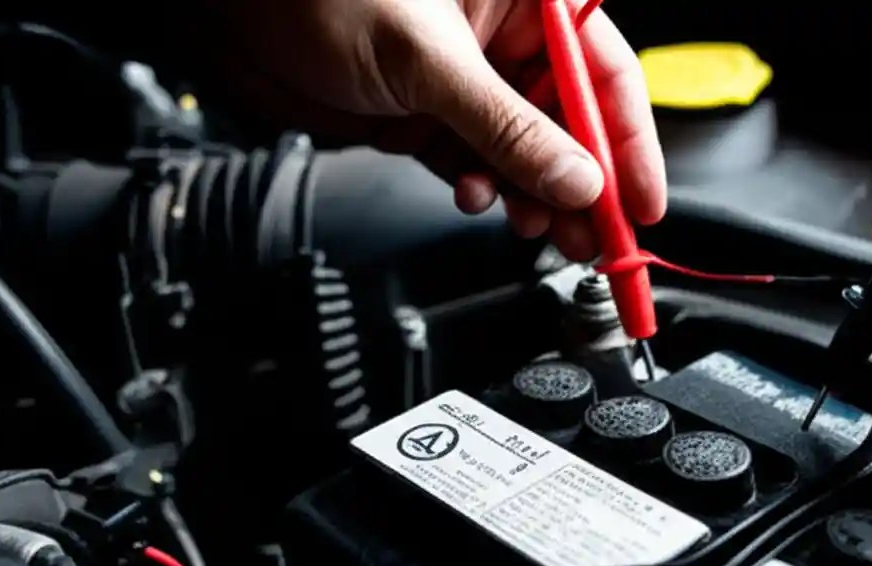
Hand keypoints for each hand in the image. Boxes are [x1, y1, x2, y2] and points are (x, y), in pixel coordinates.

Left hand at [210, 0, 665, 260]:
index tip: (640, 202)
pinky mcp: (430, 116)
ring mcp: (466, 81)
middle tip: (598, 238)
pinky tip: (477, 197)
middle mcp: (503, 37)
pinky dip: (482, 188)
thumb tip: (575, 179)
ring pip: (525, 152)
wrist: (231, 16)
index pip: (605, 74)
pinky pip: (477, 163)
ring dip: (534, 195)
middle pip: (572, 122)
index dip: (629, 143)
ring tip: (541, 229)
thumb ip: (509, 129)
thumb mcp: (429, 62)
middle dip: (583, 184)